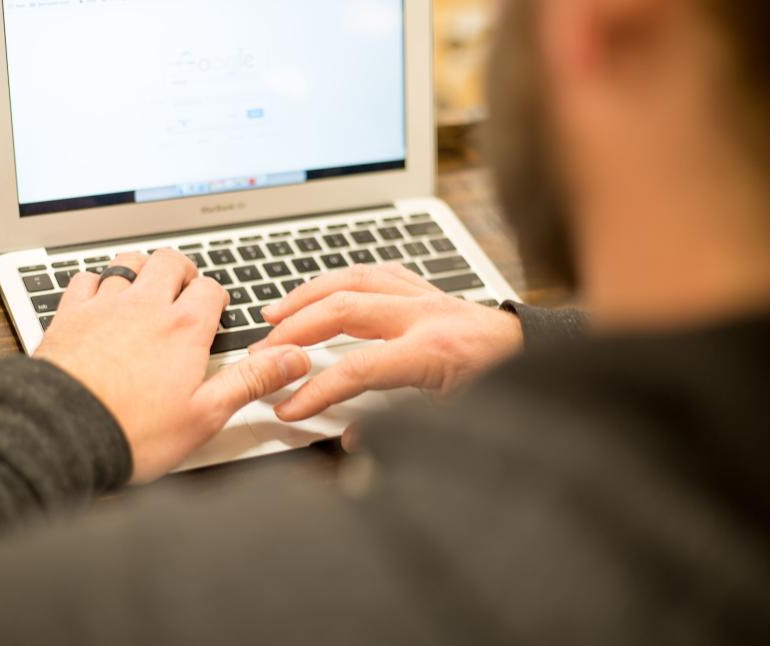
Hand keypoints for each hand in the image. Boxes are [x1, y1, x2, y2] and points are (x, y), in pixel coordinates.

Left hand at [35, 250, 311, 482]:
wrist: (61, 434)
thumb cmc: (133, 431)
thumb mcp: (206, 414)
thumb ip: (251, 380)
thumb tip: (293, 358)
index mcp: (184, 329)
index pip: (211, 289)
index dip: (217, 297)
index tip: (214, 311)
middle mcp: (145, 307)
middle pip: (170, 262)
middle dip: (182, 271)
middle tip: (183, 289)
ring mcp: (104, 307)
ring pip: (128, 263)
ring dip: (140, 269)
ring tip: (145, 288)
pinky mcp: (69, 316)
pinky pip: (84, 279)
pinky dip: (96, 282)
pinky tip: (98, 298)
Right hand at [251, 263, 522, 421]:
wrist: (541, 357)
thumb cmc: (506, 386)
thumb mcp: (456, 421)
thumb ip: (401, 432)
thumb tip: (353, 441)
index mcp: (434, 351)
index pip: (357, 368)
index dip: (316, 390)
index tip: (287, 407)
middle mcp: (426, 315)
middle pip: (343, 309)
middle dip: (296, 330)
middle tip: (265, 352)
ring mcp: (426, 295)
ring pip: (354, 279)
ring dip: (309, 294)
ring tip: (276, 313)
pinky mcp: (427, 289)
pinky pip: (376, 271)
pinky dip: (341, 278)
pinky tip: (322, 290)